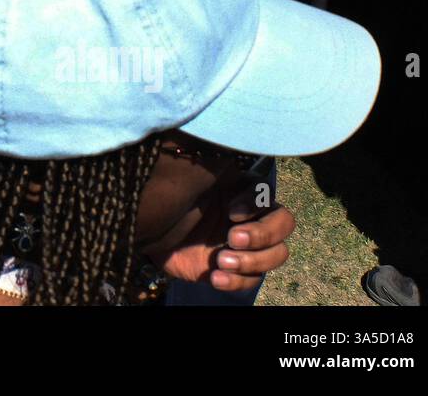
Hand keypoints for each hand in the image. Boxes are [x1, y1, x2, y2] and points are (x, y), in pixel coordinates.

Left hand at [147, 174, 296, 293]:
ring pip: (276, 255)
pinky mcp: (233, 270)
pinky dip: (237, 281)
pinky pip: (252, 280)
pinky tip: (216, 277)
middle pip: (283, 225)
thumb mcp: (189, 175)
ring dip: (252, 261)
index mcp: (240, 190)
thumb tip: (232, 146)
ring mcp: (244, 245)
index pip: (268, 194)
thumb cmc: (166, 194)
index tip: (231, 211)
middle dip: (261, 235)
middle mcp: (249, 216)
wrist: (143, 228)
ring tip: (221, 261)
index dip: (255, 205)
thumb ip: (214, 163)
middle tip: (231, 239)